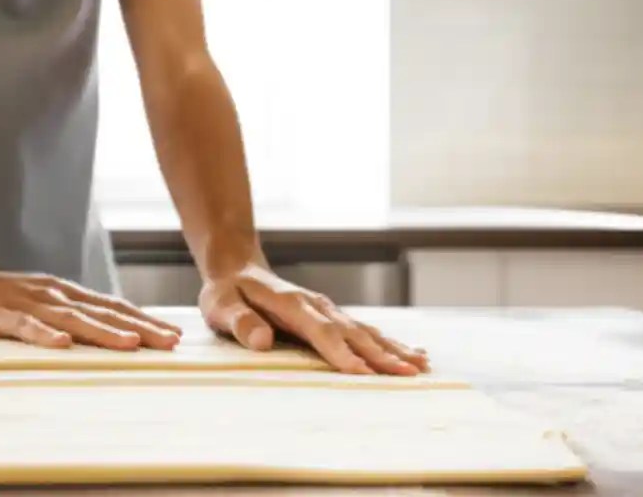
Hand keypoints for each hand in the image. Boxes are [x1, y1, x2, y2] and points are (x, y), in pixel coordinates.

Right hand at [0, 263, 182, 350]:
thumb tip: (109, 333)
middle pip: (102, 313)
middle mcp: (53, 295)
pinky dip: (44, 335)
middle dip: (139, 328)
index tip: (175, 335)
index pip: (112, 307)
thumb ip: (71, 316)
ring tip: (131, 344)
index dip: (144, 320)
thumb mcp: (40, 306)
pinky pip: (24, 327)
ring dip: (103, 332)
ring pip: (71, 319)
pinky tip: (63, 345)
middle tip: (171, 343)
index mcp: (65, 294)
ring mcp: (26, 304)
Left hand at [199, 263, 428, 375]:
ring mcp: (327, 309)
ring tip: (422, 367)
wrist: (237, 268)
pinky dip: (390, 343)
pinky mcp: (332, 316)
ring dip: (394, 348)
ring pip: (365, 330)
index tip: (364, 374)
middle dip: (381, 354)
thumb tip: (262, 340)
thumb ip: (241, 322)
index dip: (342, 353)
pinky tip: (414, 354)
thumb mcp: (221, 306)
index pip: (320, 332)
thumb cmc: (227, 293)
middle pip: (353, 332)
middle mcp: (316, 304)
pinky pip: (365, 330)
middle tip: (409, 374)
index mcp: (290, 304)